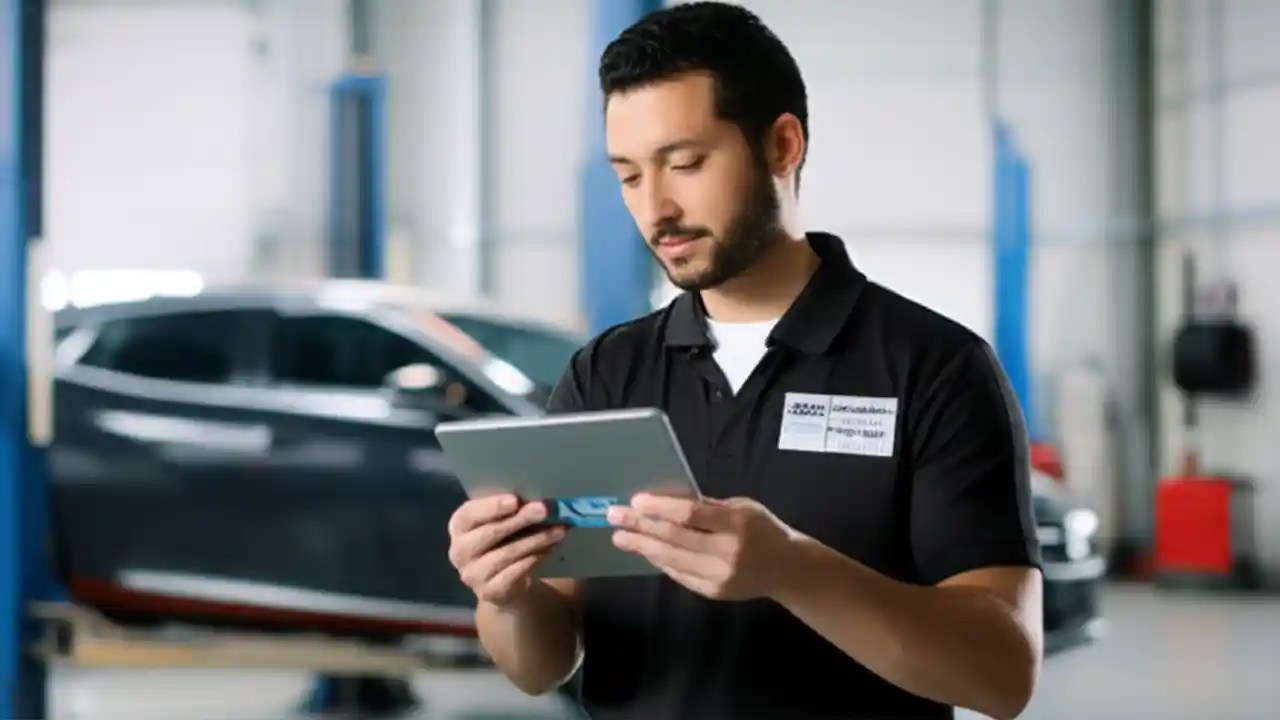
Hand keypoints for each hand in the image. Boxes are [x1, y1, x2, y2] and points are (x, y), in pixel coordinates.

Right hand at [447, 494, 567, 607]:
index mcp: (459, 526)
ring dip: (535, 540)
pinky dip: (534, 559)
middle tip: (544, 510)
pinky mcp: (489, 592)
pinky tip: (549, 549)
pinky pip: (514, 573)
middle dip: (519, 520)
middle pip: (489, 533)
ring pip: (506, 554)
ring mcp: (472, 574)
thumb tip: (541, 500)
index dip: (491, 507)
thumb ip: (512, 510)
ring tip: (558, 530)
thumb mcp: (502, 522)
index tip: (514, 500)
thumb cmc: (502, 541)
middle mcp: (459, 551)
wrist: (502, 583)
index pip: (469, 514)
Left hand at [607, 493, 798, 600]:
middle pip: (675, 537)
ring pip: (671, 559)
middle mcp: (727, 551)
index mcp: (737, 523)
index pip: (690, 514)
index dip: (660, 507)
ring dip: (642, 546)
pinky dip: (660, 561)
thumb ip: (708, 506)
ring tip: (620, 537)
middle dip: (640, 525)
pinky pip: (679, 574)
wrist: (787, 569)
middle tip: (614, 516)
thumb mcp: (742, 507)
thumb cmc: (762, 529)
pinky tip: (645, 551)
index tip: (635, 500)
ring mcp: (718, 576)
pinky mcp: (712, 592)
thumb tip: (666, 500)